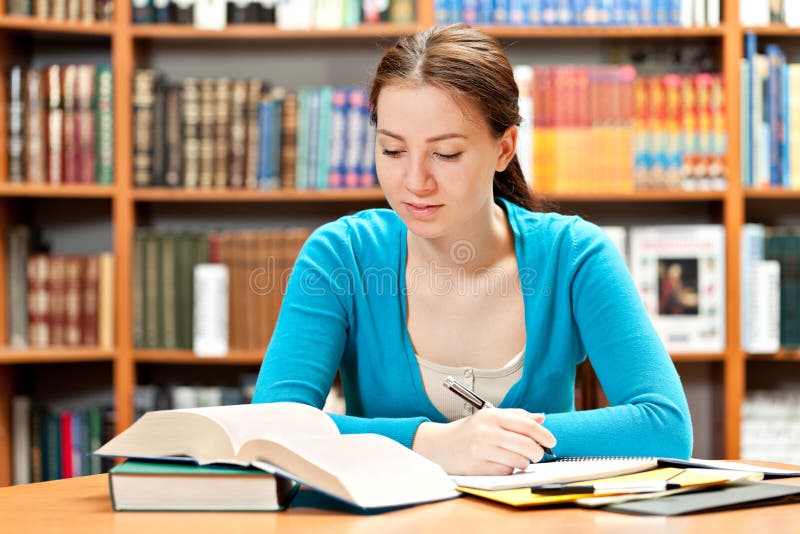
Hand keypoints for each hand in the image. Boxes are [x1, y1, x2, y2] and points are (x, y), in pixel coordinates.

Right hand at [411, 408, 556, 474]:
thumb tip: (541, 418)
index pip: (527, 425)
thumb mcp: (489, 417)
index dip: (544, 434)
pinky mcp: (479, 468)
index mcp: (492, 416)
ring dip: (523, 463)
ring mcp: (482, 451)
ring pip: (519, 462)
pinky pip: (507, 473)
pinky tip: (500, 464)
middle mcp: (487, 432)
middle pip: (527, 445)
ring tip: (515, 458)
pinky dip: (509, 471)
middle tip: (537, 453)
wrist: (440, 445)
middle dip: (538, 452)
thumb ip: (516, 416)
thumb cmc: (468, 431)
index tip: (551, 441)